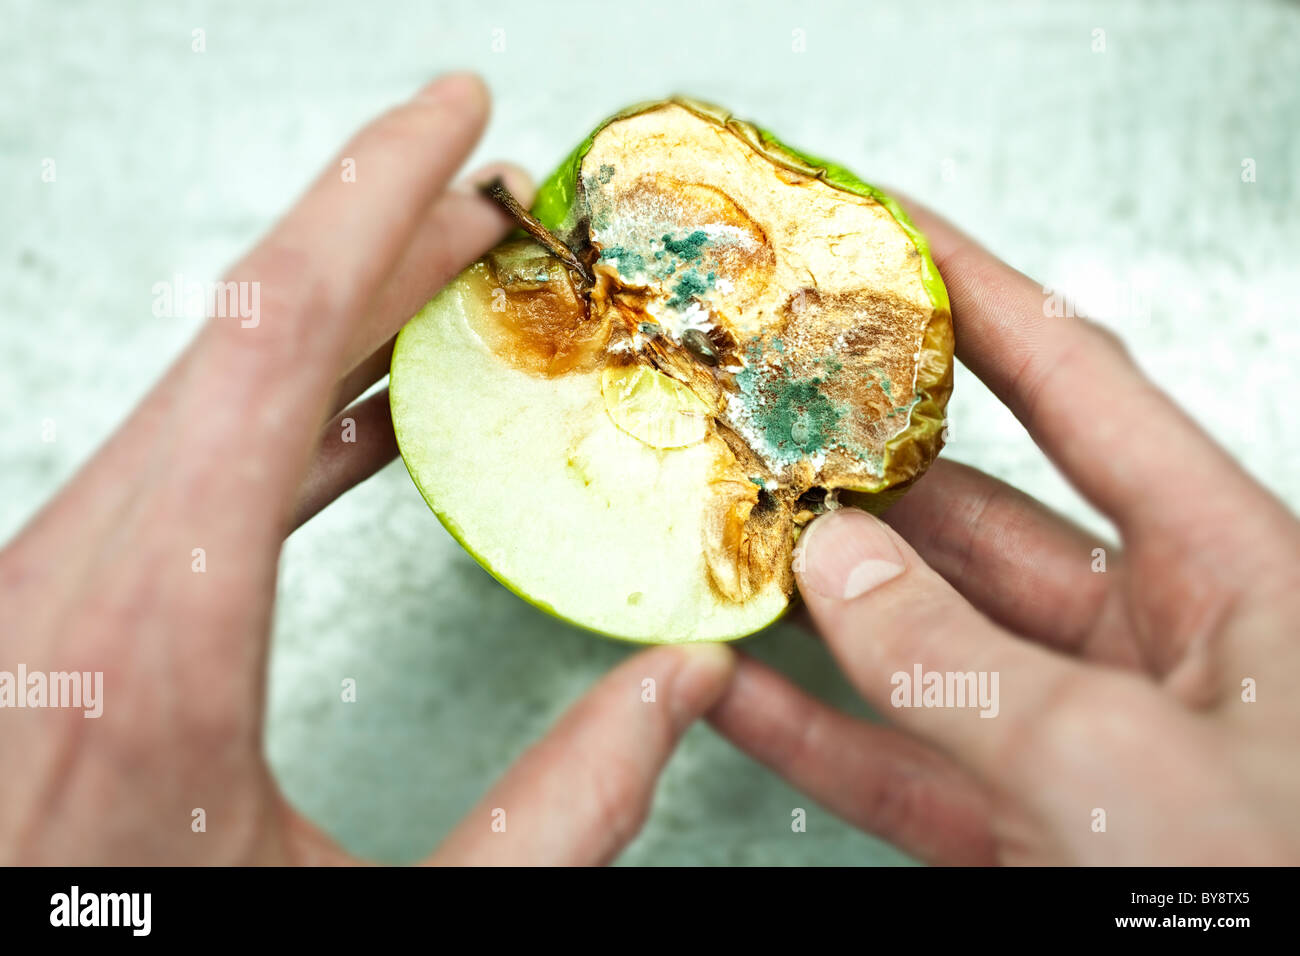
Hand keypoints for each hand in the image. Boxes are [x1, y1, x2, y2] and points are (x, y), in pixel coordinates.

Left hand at [0, 74, 734, 865]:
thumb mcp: (372, 919)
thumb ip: (548, 823)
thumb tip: (675, 691)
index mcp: (156, 634)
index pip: (275, 337)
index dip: (375, 198)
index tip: (451, 116)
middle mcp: (74, 575)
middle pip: (248, 335)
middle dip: (385, 243)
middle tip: (499, 208)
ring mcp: (46, 578)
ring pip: (204, 386)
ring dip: (334, 317)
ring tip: (450, 283)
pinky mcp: (52, 600)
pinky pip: (178, 455)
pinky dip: (283, 406)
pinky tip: (363, 409)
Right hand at [709, 204, 1299, 864]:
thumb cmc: (1284, 886)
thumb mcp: (1119, 767)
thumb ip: (956, 666)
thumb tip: (833, 570)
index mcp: (1232, 571)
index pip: (1081, 387)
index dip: (979, 297)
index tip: (889, 234)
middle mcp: (1157, 640)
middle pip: (980, 510)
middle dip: (869, 456)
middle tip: (769, 401)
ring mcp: (1084, 737)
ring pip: (925, 640)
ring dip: (822, 594)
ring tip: (726, 530)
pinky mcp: (1030, 829)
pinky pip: (903, 760)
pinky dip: (815, 729)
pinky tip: (734, 687)